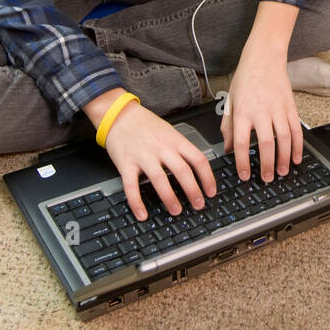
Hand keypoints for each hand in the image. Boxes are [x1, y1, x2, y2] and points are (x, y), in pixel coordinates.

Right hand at [102, 102, 215, 220]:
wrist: (119, 114)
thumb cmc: (146, 124)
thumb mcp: (169, 131)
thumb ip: (181, 149)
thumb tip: (196, 169)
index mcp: (175, 140)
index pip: (198, 159)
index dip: (208, 178)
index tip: (211, 192)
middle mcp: (161, 148)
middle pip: (182, 171)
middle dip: (193, 191)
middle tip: (199, 205)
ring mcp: (143, 156)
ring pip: (160, 179)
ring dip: (169, 198)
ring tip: (176, 211)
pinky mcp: (126, 163)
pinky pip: (131, 186)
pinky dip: (137, 202)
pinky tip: (142, 214)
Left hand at [221, 38, 303, 182]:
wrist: (264, 57)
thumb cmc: (245, 78)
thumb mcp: (230, 101)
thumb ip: (228, 126)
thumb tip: (228, 149)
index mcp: (243, 112)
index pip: (242, 142)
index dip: (242, 162)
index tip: (244, 175)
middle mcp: (261, 111)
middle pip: (266, 144)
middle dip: (267, 165)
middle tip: (266, 179)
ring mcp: (278, 109)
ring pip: (284, 139)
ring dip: (284, 158)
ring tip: (281, 172)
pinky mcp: (291, 107)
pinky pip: (297, 130)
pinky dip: (298, 146)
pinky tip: (296, 158)